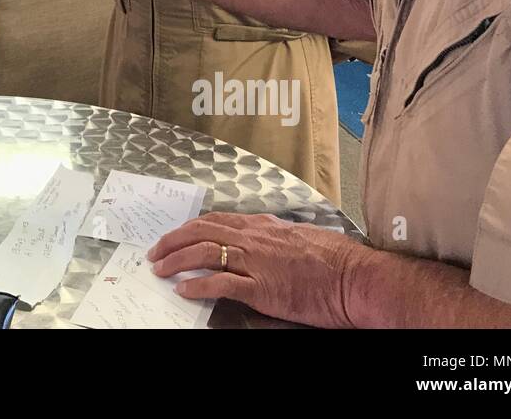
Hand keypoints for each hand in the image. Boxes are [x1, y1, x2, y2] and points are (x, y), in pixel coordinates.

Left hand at [146, 212, 369, 327]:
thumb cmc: (335, 260)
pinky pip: (221, 283)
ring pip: (204, 253)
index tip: (172, 236)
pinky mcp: (263, 288)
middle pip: (200, 231)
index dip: (188, 228)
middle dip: (172, 241)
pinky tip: (184, 290)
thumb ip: (272, 236)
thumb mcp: (298, 237)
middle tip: (155, 253)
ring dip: (176, 261)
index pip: (214, 220)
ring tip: (161, 270)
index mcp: (262, 226)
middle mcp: (254, 239)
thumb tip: (255, 239)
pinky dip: (198, 285)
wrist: (356, 278)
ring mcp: (257, 262)